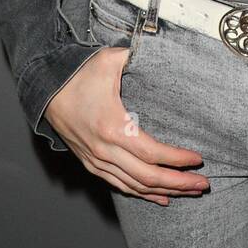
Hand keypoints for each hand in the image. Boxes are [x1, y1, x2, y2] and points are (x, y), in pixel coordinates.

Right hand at [44, 48, 210, 204]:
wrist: (45, 90)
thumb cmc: (77, 75)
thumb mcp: (108, 60)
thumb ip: (135, 55)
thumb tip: (159, 49)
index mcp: (113, 127)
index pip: (152, 153)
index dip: (177, 160)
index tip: (197, 159)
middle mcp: (105, 150)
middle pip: (148, 178)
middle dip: (179, 183)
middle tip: (202, 184)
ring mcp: (97, 161)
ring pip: (135, 186)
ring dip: (164, 191)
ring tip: (189, 191)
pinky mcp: (91, 164)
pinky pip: (120, 185)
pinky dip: (142, 194)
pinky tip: (161, 198)